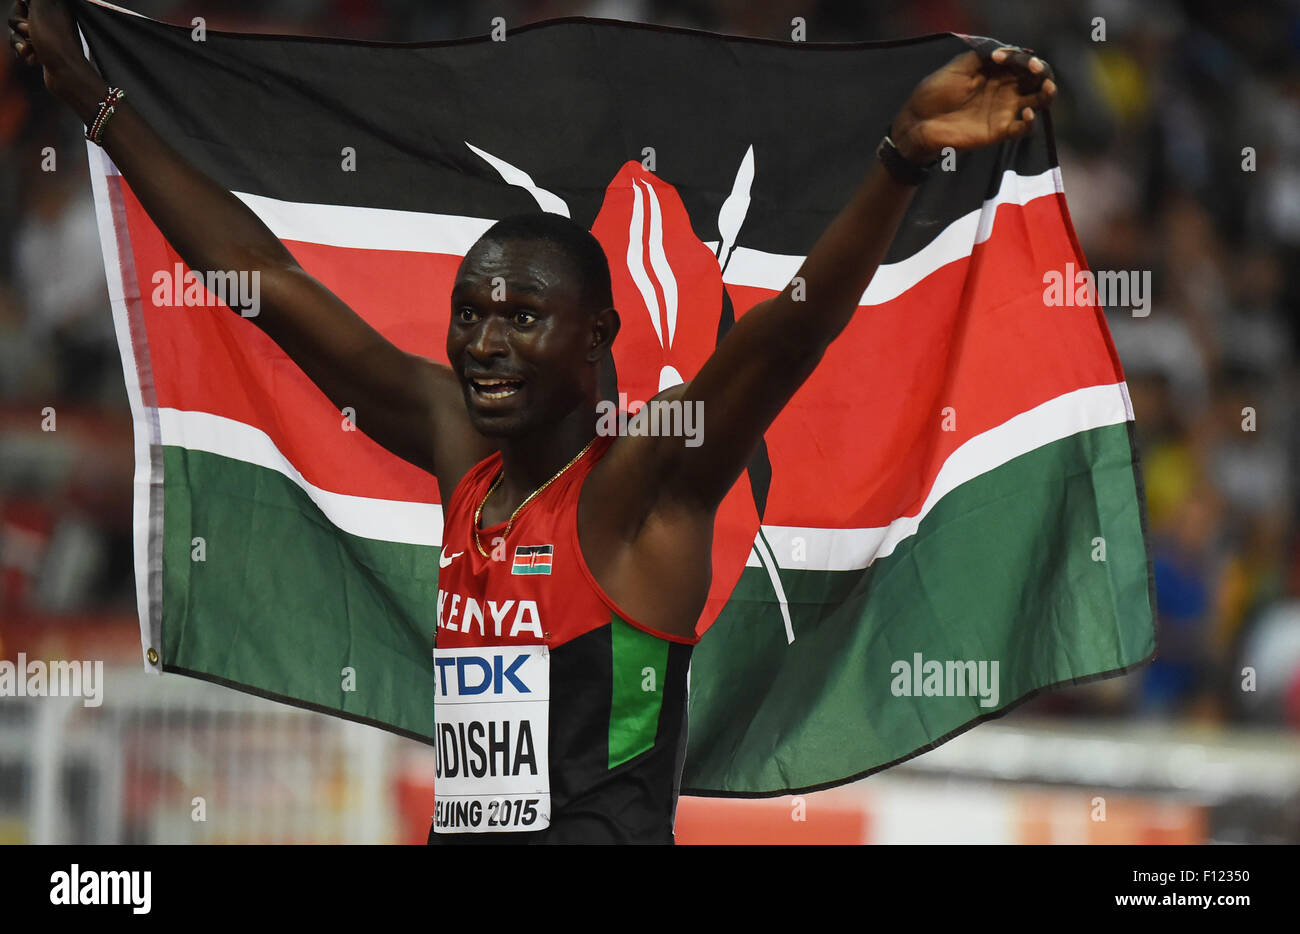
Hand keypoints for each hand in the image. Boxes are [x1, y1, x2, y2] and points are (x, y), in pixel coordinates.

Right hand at [9, 0, 98, 102]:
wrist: (66, 73)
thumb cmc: (53, 40)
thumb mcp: (41, 6)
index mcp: (55, 5)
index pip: (25, 0)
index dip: (21, 7)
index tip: (26, 11)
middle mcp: (52, 18)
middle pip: (18, 15)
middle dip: (18, 25)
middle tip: (29, 32)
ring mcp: (48, 36)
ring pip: (19, 32)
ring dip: (19, 41)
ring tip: (29, 50)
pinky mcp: (45, 51)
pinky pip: (25, 47)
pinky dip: (26, 53)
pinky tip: (35, 60)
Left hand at [891, 46, 1056, 163]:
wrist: (918, 122)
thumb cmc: (934, 92)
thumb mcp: (958, 67)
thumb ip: (982, 56)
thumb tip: (1004, 50)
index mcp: (996, 72)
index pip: (1022, 61)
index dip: (1019, 56)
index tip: (999, 57)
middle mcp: (1005, 90)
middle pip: (1036, 78)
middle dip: (1041, 71)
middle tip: (1034, 69)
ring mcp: (1005, 110)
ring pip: (1039, 101)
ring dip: (1048, 93)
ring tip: (1046, 88)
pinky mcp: (1000, 131)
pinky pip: (1024, 128)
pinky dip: (1030, 121)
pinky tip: (1026, 113)